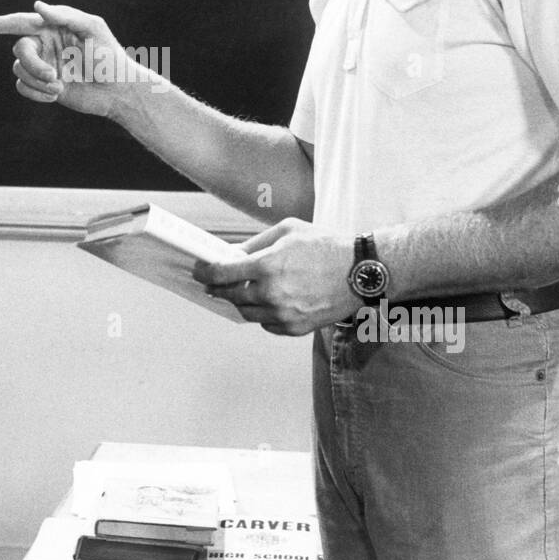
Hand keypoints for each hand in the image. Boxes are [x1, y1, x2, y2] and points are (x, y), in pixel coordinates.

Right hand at [0, 0, 142, 118]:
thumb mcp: (93, 29)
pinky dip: (36, 93)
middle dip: (32, 64)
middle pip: (19, 49)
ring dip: (38, 81)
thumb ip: (65, 15)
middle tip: (53, 76)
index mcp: (53, 26)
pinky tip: (56, 96)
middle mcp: (45, 44)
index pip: (20, 22)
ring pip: (19, 70)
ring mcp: (43, 65)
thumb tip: (36, 6)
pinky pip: (22, 87)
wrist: (119, 91)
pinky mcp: (43, 86)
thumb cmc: (110, 57)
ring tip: (61, 86)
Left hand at [192, 218, 357, 334]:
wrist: (359, 272)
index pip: (222, 274)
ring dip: (241, 302)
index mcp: (267, 266)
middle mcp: (272, 293)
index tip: (199, 270)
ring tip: (244, 290)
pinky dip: (262, 314)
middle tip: (215, 282)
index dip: (205, 272)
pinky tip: (269, 302)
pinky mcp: (295, 328)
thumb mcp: (288, 231)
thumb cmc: (325, 246)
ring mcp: (283, 314)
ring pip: (247, 313)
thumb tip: (232, 253)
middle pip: (230, 296)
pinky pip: (266, 325)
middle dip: (219, 287)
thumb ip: (256, 243)